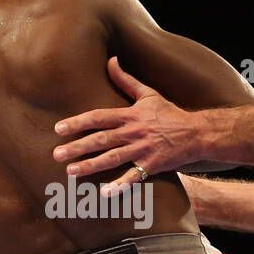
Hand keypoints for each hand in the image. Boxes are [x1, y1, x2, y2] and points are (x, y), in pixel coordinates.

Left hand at [53, 57, 202, 196]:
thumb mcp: (148, 94)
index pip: (99, 117)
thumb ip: (126, 80)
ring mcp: (142, 150)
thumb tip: (111, 60)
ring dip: (91, 165)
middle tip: (56, 154)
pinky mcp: (152, 165)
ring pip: (113, 158)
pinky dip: (120, 185)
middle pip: (101, 139)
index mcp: (129, 115)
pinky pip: (134, 177)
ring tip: (71, 172)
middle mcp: (133, 132)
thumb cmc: (169, 114)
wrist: (196, 132)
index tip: (59, 129)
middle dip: (78, 147)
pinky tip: (104, 194)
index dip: (78, 122)